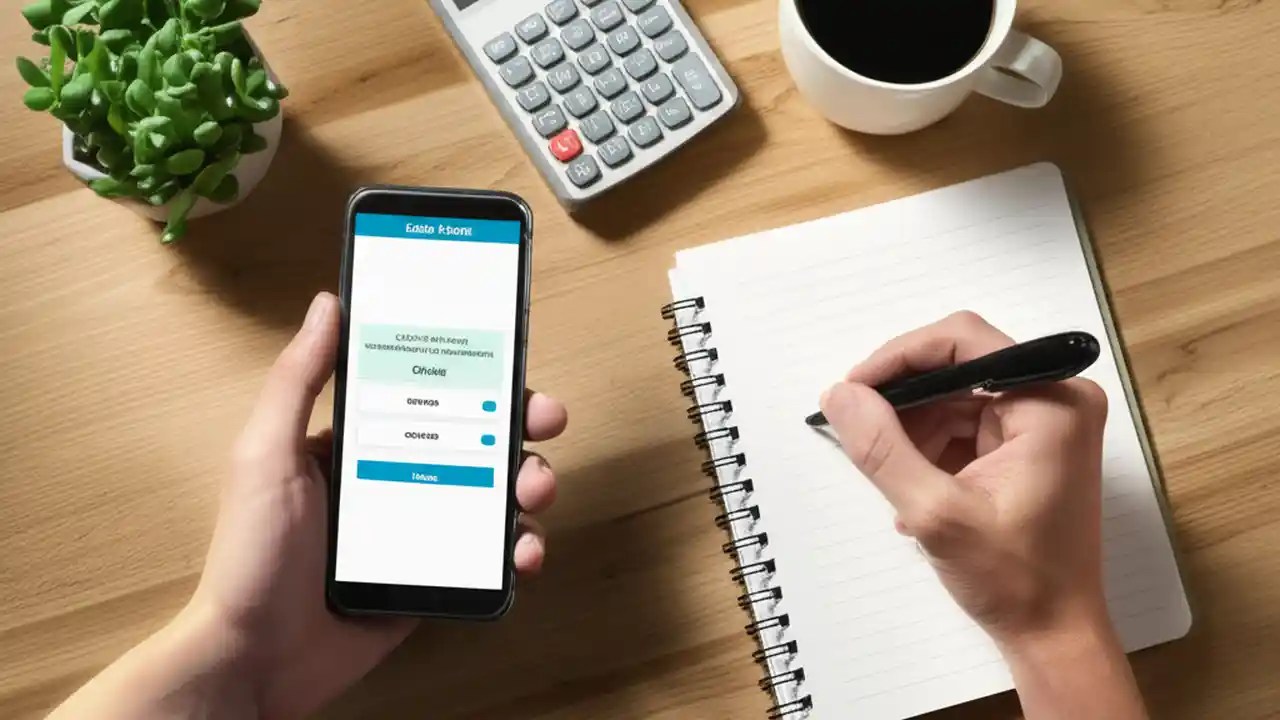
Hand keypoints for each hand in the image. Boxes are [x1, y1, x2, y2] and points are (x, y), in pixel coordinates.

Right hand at [820, 312, 1145, 718]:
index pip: (963, 341)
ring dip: (916, 431)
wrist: (1054, 634)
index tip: (854, 389)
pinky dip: (932, 449)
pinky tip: (915, 490)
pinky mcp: (1031, 446)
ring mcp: (1046, 423)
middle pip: (958, 367)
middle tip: (860, 431)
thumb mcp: (935, 513)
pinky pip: (967, 424)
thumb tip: (840, 395)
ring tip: (896, 479)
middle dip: (905, 400)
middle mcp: (1057, 399)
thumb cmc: (1015, 580)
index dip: (900, 358)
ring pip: (956, 397)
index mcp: (1052, 402)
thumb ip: (883, 448)